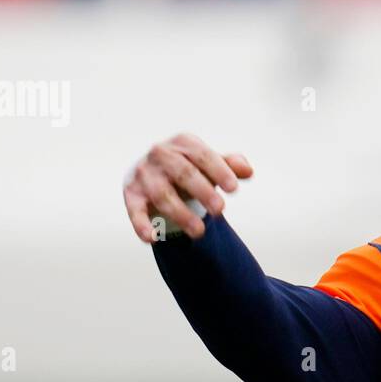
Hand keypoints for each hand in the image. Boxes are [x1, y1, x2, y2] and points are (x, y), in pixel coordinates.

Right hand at [123, 133, 252, 241]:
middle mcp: (160, 154)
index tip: (234, 189)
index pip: (203, 155)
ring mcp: (144, 174)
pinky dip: (141, 225)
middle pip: (183, 173)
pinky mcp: (131, 195)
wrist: (154, 171)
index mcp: (183, 143)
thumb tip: (248, 171)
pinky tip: (152, 238)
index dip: (219, 171)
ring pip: (162, 195)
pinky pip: (135, 211)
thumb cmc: (191, 167)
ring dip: (180, 214)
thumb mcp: (211, 162)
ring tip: (199, 232)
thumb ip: (230, 164)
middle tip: (220, 210)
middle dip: (202, 191)